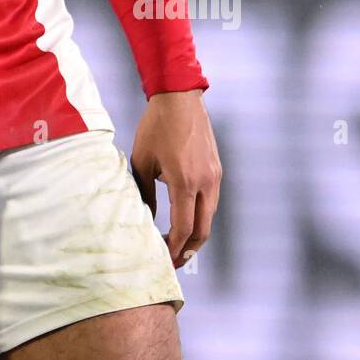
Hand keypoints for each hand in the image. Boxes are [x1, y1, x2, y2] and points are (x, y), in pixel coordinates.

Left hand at [130, 90, 220, 266]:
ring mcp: (215, 176)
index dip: (174, 249)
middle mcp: (205, 183)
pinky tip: (187, 218)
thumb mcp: (142, 161)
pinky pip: (211, 200)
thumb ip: (145, 193)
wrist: (179, 97)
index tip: (163, 260)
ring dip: (196, 234)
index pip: (184, 228)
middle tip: (174, 262)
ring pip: (209, 216)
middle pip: (202, 230)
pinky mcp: (217, 169)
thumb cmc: (156, 127)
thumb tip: (146, 218)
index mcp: (184, 183)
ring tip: (179, 245)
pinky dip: (201, 215)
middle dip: (188, 250)